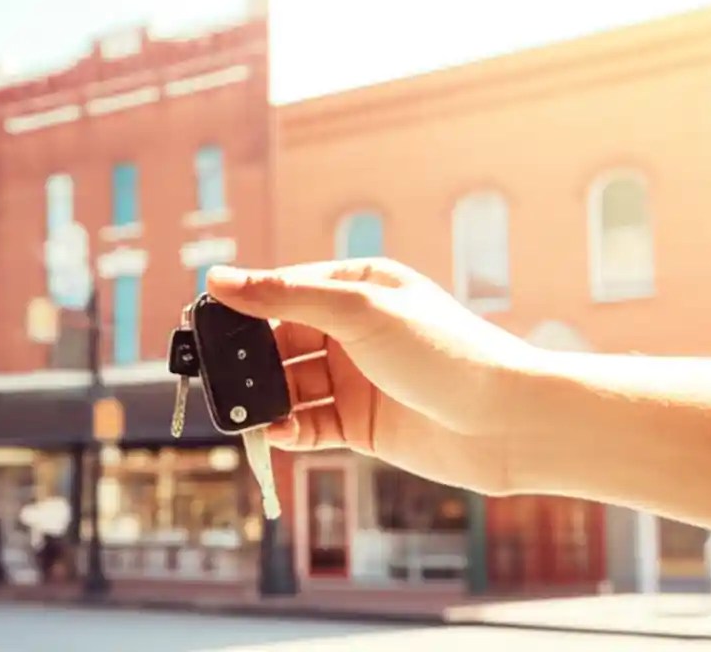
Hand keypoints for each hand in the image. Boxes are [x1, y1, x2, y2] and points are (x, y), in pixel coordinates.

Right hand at [206, 258, 536, 494]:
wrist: (509, 424)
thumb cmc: (446, 353)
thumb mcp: (359, 312)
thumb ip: (284, 296)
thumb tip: (218, 278)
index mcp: (358, 287)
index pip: (283, 290)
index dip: (242, 307)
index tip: (201, 325)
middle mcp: (355, 331)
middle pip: (279, 341)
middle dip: (249, 360)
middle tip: (217, 377)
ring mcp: (357, 379)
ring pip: (289, 386)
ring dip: (265, 398)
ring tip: (245, 411)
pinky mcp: (361, 425)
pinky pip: (308, 424)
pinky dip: (287, 429)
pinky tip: (276, 434)